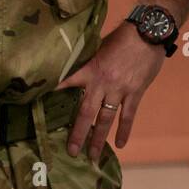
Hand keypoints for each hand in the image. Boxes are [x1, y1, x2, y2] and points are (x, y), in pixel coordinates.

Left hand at [57, 21, 164, 161]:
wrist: (149, 33)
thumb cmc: (123, 36)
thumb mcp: (101, 45)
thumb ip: (91, 60)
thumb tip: (77, 67)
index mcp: (91, 69)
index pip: (68, 82)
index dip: (55, 91)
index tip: (40, 102)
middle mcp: (103, 83)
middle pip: (87, 112)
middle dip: (78, 133)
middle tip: (72, 151)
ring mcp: (119, 90)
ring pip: (106, 119)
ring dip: (99, 138)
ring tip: (93, 155)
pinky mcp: (135, 93)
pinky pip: (128, 115)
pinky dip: (124, 130)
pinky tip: (121, 144)